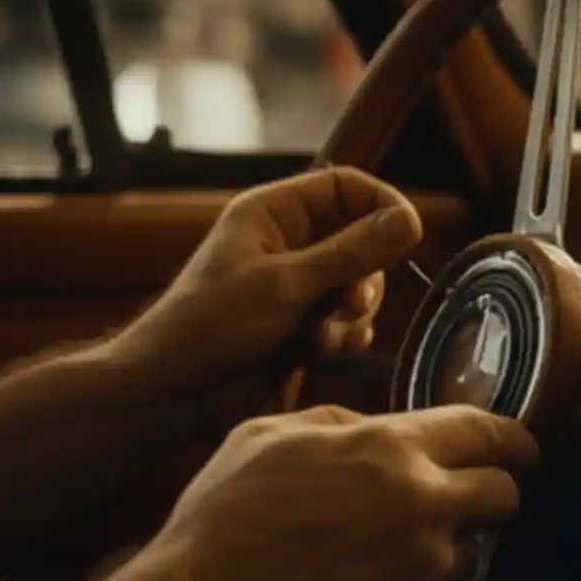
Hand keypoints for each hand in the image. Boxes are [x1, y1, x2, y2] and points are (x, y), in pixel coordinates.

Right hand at [45, 405, 537, 580]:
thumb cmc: (224, 517)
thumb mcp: (273, 433)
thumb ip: (342, 421)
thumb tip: (376, 430)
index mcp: (391, 447)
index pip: (490, 432)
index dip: (513, 438)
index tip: (519, 446)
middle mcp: (422, 506)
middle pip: (504, 494)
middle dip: (486, 491)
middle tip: (455, 496)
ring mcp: (422, 572)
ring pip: (471, 553)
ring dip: (445, 547)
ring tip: (386, 549)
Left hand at [109, 167, 422, 425]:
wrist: (169, 393)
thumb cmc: (209, 326)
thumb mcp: (284, 285)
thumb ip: (351, 253)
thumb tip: (411, 221)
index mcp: (274, 213)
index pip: (347, 187)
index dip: (381, 206)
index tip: (409, 236)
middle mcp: (288, 243)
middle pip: (363, 238)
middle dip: (366, 275)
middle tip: (349, 304)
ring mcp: (296, 287)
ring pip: (360, 286)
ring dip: (354, 314)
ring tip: (324, 336)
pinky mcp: (301, 327)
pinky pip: (347, 323)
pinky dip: (344, 338)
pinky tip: (319, 354)